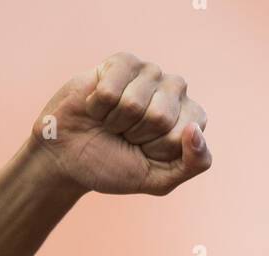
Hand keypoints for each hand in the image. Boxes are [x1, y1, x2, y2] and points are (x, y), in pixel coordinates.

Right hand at [28, 51, 210, 195]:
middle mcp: (175, 91)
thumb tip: (196, 130)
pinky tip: (99, 106)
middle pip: (161, 117)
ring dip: (117, 121)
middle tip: (128, 136)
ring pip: (134, 102)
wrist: (72, 157)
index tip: (147, 152)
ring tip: (114, 122)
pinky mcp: (123, 61)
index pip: (183, 135)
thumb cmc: (117, 167)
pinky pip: (111, 89)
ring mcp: (150, 72)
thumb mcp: (159, 180)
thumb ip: (192, 164)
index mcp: (192, 119)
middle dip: (138, 135)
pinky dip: (99, 106)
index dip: (159, 150)